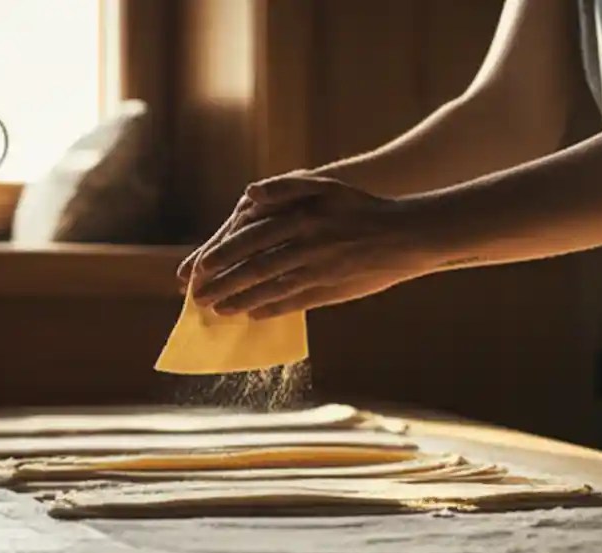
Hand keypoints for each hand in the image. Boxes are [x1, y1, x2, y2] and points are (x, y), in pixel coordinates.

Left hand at [190, 176, 432, 318]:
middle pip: (255, 267)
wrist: (403, 233)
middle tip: (198, 297)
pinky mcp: (331, 288)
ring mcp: (319, 269)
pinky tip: (252, 316)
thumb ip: (285, 186)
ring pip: (271, 287)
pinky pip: (295, 302)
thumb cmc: (360, 206)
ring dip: (241, 300)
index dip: (222, 255)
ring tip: (217, 309)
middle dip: (223, 283)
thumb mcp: (326, 186)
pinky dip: (272, 309)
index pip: (250, 238)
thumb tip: (247, 194)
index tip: (200, 268)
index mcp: (301, 217)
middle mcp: (307, 244)